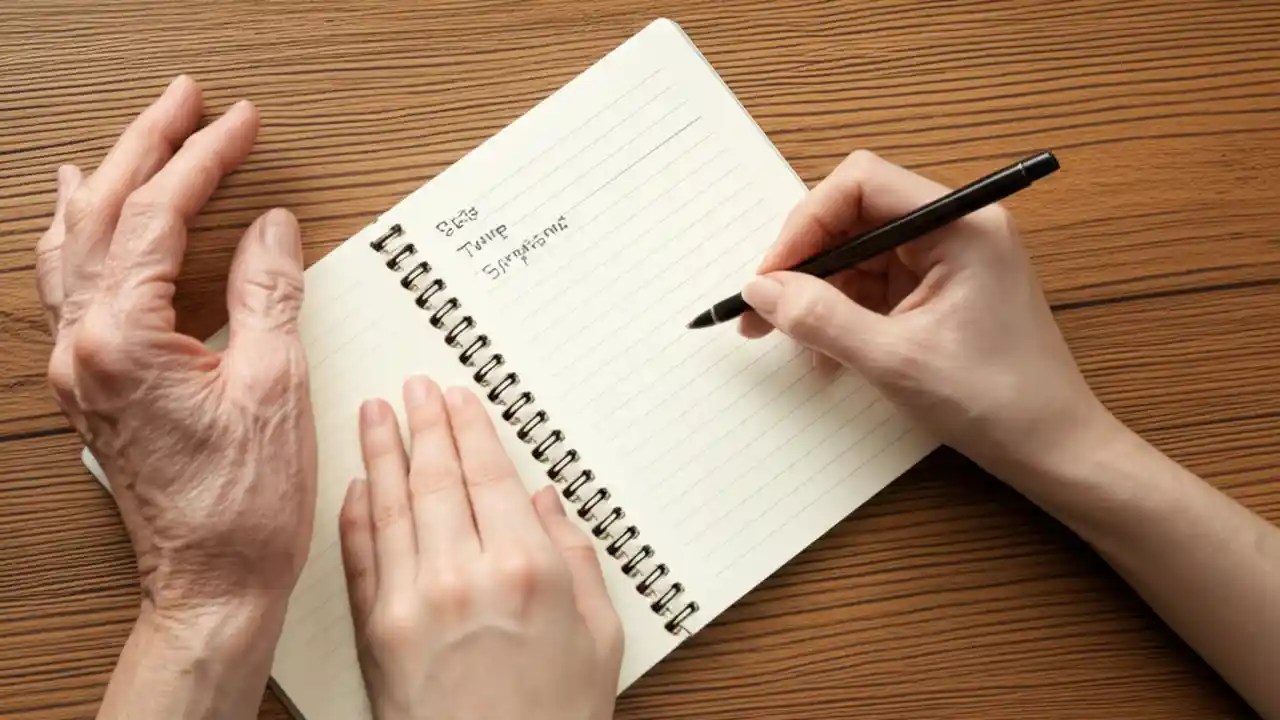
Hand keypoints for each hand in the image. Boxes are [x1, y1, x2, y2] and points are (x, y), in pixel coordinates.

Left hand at [34, 76, 315, 716]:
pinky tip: (86, 219)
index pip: (157, 217)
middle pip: (101, 214)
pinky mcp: (93, 385)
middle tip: (186, 101)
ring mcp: (80, 368)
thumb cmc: (241, 509)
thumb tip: (269, 228)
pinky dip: (85, 234)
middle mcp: (85, 349)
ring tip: (135, 137)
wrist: (212, 582)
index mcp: (123, 343)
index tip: (237, 124)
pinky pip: (71, 285)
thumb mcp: (274, 386)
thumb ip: (268, 293)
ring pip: (75, 245)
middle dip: (146, 146)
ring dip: (108, 181)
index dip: (202, 159)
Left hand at [340, 377, 621, 719]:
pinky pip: (361, 555)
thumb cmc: (553, 717)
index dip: (470, 428)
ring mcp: (412, 601)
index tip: (460, 399)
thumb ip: (576, 560)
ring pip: (390, 505)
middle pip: (437, 478)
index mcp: (525, 568)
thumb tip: (547, 506)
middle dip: (425, 424)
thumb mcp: (599, 635)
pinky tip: (355, 485)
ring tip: (376, 413)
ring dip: (382, 451)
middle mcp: (463, 575)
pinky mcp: (376, 630)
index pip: (488, 474)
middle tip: (416, 388)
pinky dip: (356, 514)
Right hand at [739, 150, 1108, 478]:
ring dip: (820, 293)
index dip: (806, 222)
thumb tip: (762, 290)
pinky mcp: (941, 289)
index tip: (772, 273)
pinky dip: (843, 312)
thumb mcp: (894, 360)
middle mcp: (958, 228)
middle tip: (763, 308)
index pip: (862, 184)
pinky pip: (876, 284)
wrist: (1053, 448)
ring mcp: (950, 259)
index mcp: (962, 225)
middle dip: (806, 262)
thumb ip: (821, 318)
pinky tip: (824, 350)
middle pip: (856, 215)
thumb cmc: (996, 402)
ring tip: (790, 340)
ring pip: (860, 253)